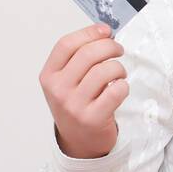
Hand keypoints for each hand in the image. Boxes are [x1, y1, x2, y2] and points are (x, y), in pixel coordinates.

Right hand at [38, 22, 128, 158]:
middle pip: (88, 54)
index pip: (66, 44)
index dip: (89, 33)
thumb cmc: (76, 104)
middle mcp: (58, 90)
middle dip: (109, 46)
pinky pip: (115, 91)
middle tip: (118, 50)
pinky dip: (123, 86)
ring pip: (104, 71)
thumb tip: (104, 31)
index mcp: (49, 76)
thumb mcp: (66, 81)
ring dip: (118, 67)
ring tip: (119, 73)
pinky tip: (120, 88)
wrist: (79, 141)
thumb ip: (79, 57)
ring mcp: (74, 105)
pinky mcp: (93, 118)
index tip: (105, 30)